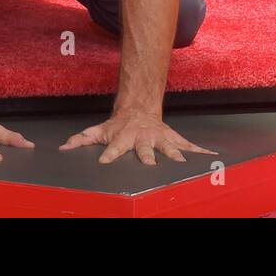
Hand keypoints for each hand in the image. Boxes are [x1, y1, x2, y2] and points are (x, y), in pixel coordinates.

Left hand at [59, 109, 216, 164]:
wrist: (140, 109)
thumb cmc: (118, 125)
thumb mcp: (99, 131)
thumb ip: (81, 140)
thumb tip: (62, 147)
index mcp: (124, 139)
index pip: (115, 147)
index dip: (109, 154)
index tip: (104, 162)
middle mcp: (143, 139)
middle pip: (145, 150)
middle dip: (148, 157)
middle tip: (151, 165)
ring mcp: (159, 139)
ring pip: (169, 147)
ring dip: (176, 154)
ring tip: (184, 163)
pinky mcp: (173, 139)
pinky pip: (189, 145)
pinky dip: (201, 151)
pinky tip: (213, 156)